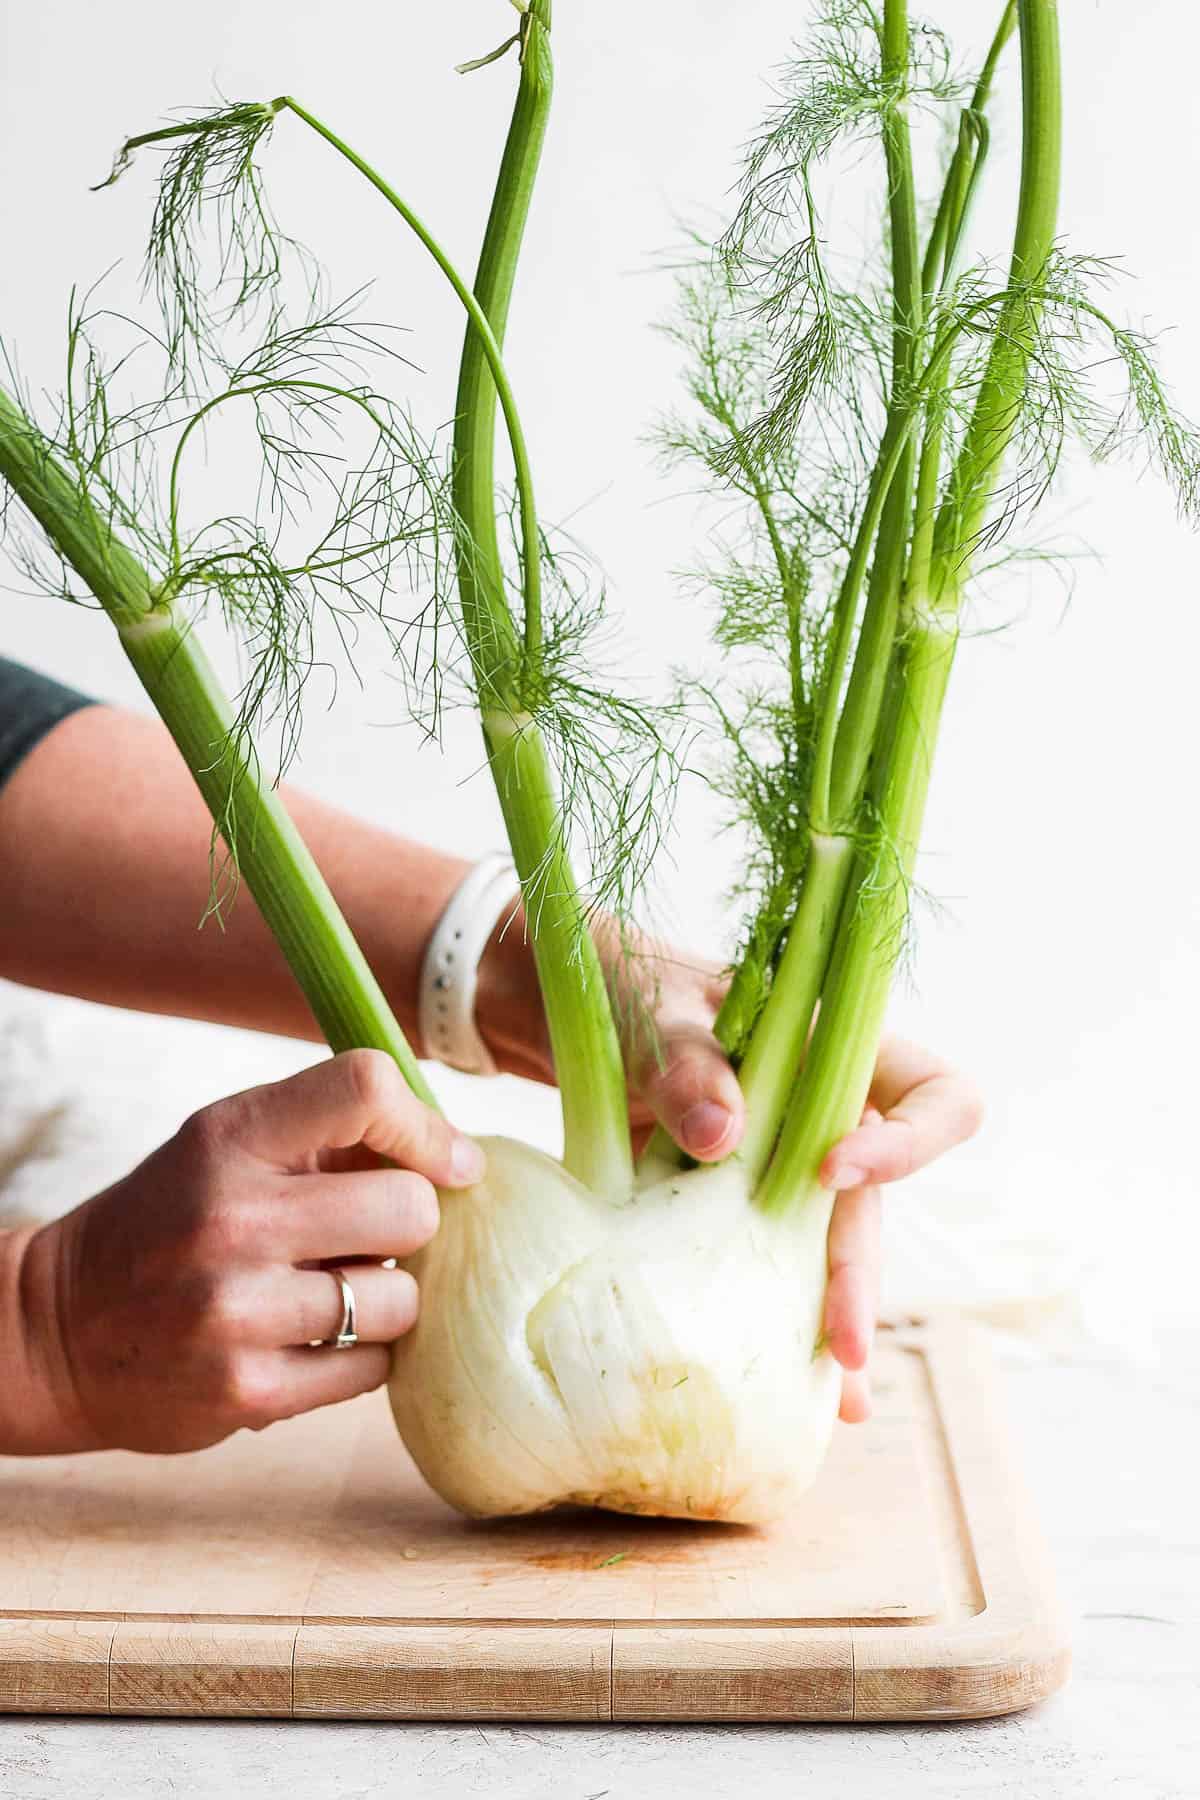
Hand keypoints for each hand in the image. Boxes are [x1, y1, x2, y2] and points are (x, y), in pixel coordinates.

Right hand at [10, 1052, 483, 1454]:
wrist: (61, 1331)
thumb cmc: (175, 1223)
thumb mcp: (228, 1149)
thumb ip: (330, 1137)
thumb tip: (457, 1155)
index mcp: (230, 1138)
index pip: (365, 1089)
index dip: (426, 1126)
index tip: (447, 1162)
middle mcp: (232, 1219)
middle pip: (410, 1207)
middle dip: (410, 1224)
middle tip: (369, 1237)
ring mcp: (238, 1312)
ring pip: (402, 1299)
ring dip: (386, 1298)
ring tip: (332, 1292)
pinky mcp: (249, 1393)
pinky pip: (374, 1368)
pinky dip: (360, 1356)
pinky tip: (311, 1340)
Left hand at [480, 928, 981, 1424]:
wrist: (553, 1003)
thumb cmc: (623, 979)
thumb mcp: (649, 1006)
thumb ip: (685, 1058)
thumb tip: (724, 1133)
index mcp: (835, 1048)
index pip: (932, 1095)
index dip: (909, 1141)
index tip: (833, 1169)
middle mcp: (821, 1114)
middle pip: (874, 1200)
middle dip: (860, 1270)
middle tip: (843, 1343)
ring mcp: (776, 1167)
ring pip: (823, 1247)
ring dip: (826, 1316)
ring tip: (833, 1399)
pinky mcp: (727, 1208)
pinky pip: (763, 1267)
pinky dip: (770, 1322)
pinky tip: (783, 1392)